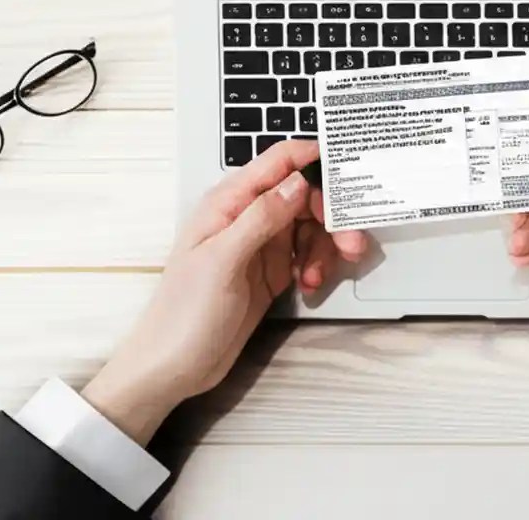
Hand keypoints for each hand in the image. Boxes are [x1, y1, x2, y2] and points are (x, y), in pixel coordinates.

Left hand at [82, 141, 366, 444]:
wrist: (174, 366)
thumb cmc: (184, 313)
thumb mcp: (222, 261)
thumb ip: (261, 217)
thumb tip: (298, 181)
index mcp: (229, 202)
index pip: (280, 162)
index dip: (317, 161)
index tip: (354, 172)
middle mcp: (248, 216)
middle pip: (305, 195)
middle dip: (333, 216)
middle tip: (351, 244)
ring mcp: (261, 244)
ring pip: (311, 226)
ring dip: (327, 247)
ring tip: (320, 277)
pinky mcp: (273, 270)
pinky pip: (308, 253)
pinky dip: (318, 265)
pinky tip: (310, 285)